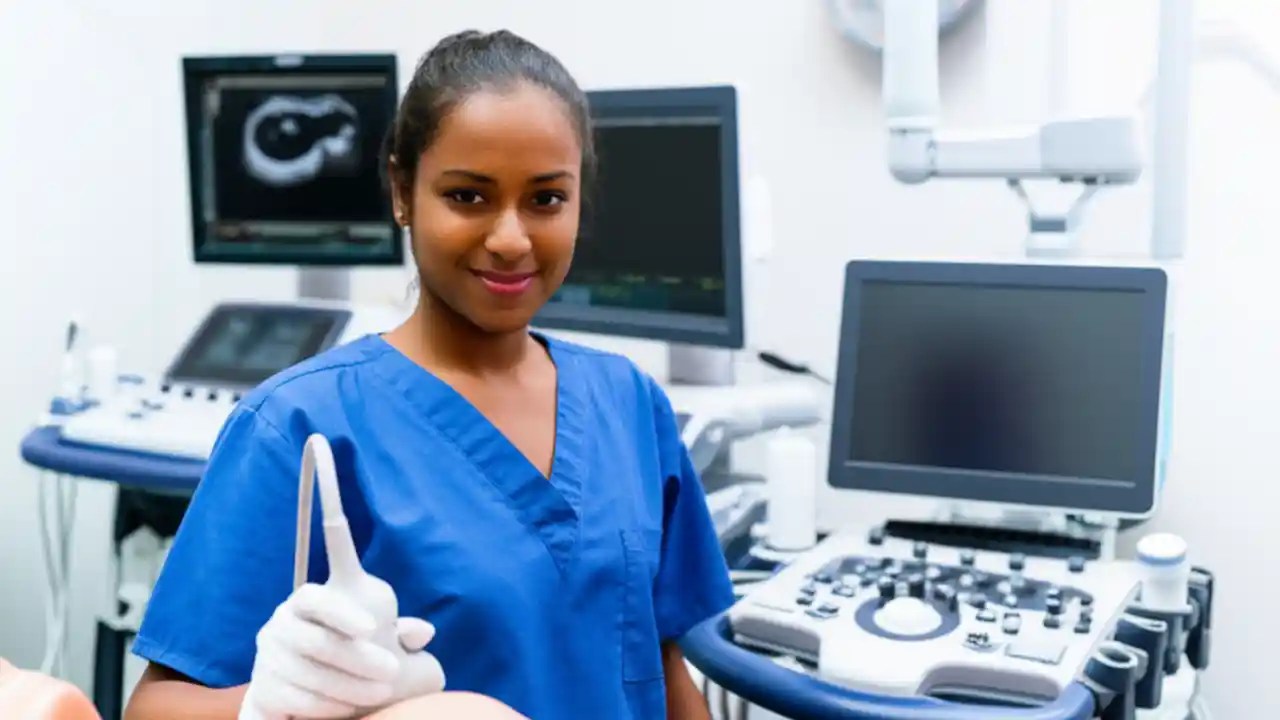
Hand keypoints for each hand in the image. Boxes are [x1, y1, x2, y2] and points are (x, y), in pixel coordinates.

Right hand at [238, 584, 443, 719]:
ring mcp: (267, 658)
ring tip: (382, 692)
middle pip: (315, 641)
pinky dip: (327, 704)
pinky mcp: (262, 689)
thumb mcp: (374, 636)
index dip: (342, 612)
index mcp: (304, 602)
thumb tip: (425, 632)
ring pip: (307, 673)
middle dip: (358, 658)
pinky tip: (352, 707)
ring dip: (349, 685)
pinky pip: (296, 698)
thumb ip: (398, 632)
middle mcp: (280, 625)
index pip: (314, 598)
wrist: (301, 683)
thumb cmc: (347, 648)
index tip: (374, 628)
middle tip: (394, 671)